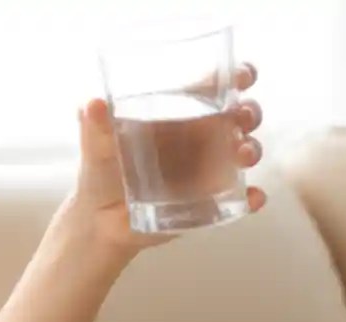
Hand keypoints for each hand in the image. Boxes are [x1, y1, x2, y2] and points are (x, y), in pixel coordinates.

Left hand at [66, 62, 267, 252]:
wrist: (100, 222)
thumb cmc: (101, 172)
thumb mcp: (97, 147)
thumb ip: (94, 126)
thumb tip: (91, 102)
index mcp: (178, 114)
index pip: (215, 87)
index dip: (237, 76)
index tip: (242, 76)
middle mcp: (200, 137)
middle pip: (239, 115)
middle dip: (249, 112)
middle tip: (242, 118)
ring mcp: (209, 169)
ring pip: (244, 152)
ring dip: (252, 149)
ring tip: (242, 155)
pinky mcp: (210, 201)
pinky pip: (240, 198)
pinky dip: (252, 198)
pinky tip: (253, 199)